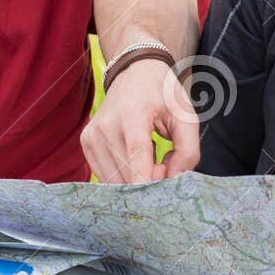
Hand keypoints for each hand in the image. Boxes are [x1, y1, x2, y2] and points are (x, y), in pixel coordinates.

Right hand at [81, 58, 199, 183]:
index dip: (145, 180)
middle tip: (164, 164)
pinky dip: (122, 175)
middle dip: (149, 181)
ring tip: (150, 158)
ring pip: (114, 179)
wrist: (135, 73)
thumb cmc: (163, 96)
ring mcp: (93, 134)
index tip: (155, 201)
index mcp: (134, 112)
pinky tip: (134, 159)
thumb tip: (174, 181)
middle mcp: (107, 124)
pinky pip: (105, 175)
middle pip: (126, 172)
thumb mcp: (186, 116)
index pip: (136, 153)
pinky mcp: (86, 143)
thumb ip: (188, 151)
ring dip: (135, 180)